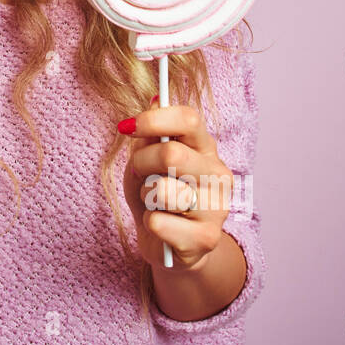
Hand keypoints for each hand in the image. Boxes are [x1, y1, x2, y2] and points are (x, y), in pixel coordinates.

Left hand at [120, 96, 233, 271]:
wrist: (169, 245)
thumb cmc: (156, 195)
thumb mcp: (147, 160)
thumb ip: (151, 134)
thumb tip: (156, 99)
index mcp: (205, 147)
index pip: (189, 119)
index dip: (154, 119)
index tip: (126, 127)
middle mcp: (218, 174)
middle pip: (172, 154)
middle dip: (141, 163)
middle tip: (138, 173)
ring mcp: (217, 207)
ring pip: (163, 191)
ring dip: (146, 196)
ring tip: (154, 203)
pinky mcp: (206, 238)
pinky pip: (159, 223)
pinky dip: (150, 225)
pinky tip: (162, 228)